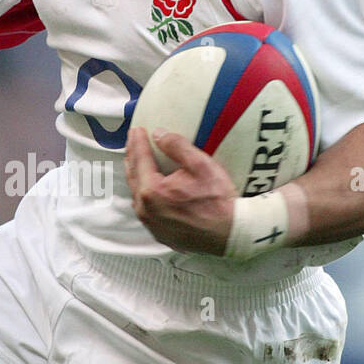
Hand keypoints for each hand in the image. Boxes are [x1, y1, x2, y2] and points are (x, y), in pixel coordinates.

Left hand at [124, 127, 236, 253]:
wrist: (230, 233)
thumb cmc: (218, 202)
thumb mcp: (201, 165)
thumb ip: (177, 146)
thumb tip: (159, 135)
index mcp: (153, 191)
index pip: (140, 160)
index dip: (138, 142)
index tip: (136, 130)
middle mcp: (147, 210)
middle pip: (134, 177)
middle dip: (133, 156)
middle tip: (133, 141)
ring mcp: (152, 224)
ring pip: (137, 195)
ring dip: (136, 176)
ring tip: (137, 162)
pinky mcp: (160, 232)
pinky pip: (145, 209)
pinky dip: (144, 195)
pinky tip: (148, 188)